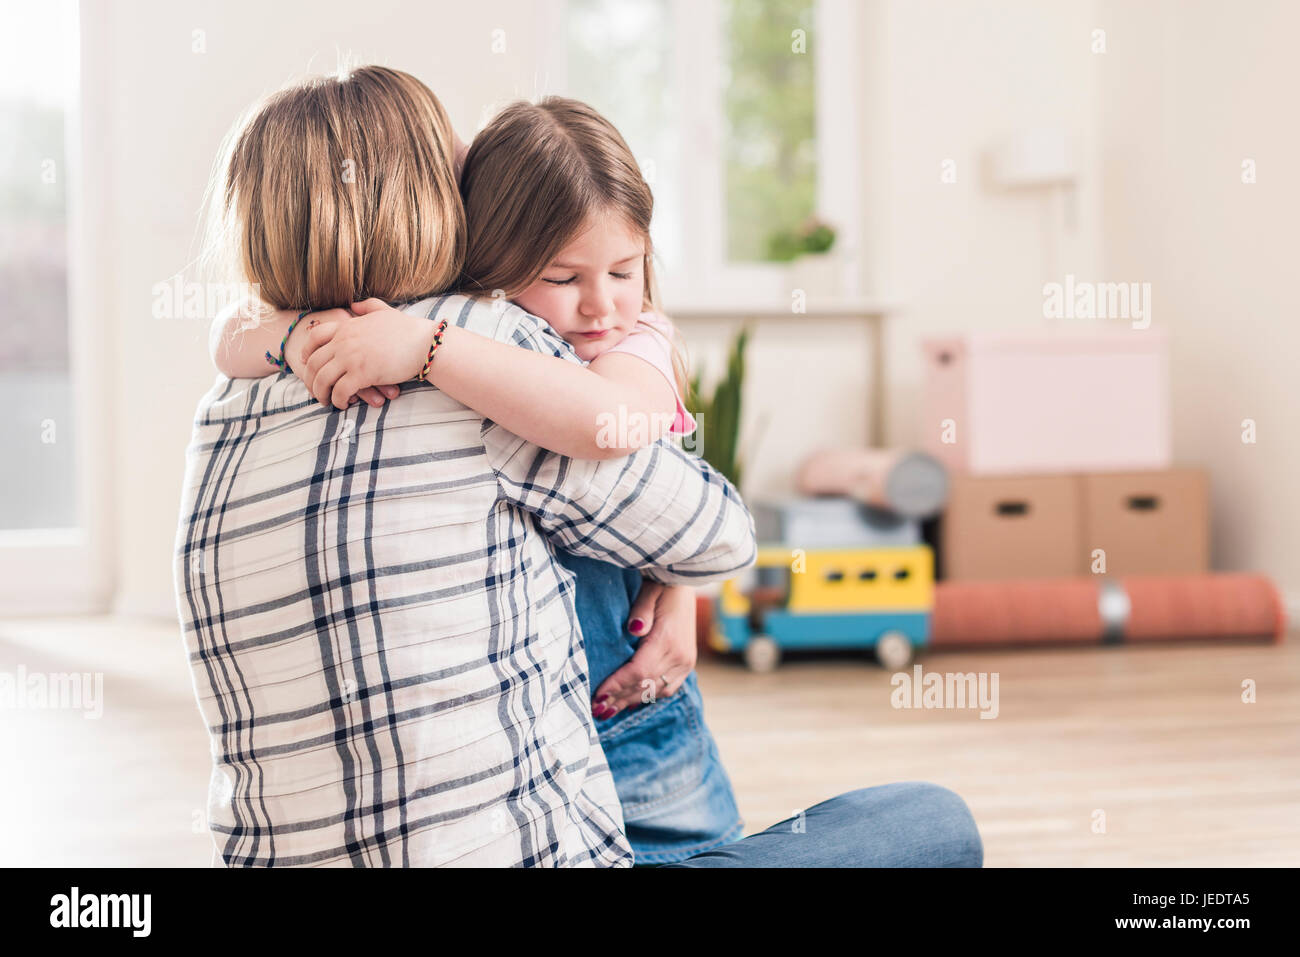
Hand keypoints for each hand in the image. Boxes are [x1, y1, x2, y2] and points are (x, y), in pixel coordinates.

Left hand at [279, 306, 401, 407]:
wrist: (424, 343)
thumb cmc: (408, 330)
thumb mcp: (384, 311)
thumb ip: (366, 306)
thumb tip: (353, 304)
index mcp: (347, 327)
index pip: (314, 337)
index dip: (306, 351)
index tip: (305, 362)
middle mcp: (344, 341)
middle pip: (313, 362)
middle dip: (310, 379)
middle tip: (316, 390)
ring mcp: (351, 357)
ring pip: (322, 379)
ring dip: (321, 393)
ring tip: (326, 401)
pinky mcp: (362, 374)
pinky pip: (340, 391)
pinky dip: (338, 400)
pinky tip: (344, 404)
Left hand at [592, 581, 697, 719]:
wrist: (686, 582)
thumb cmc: (661, 586)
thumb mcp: (649, 591)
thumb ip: (641, 611)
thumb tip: (633, 629)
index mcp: (668, 640)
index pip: (639, 671)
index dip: (617, 686)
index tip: (597, 696)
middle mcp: (680, 656)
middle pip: (645, 685)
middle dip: (619, 698)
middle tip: (596, 711)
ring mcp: (686, 662)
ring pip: (656, 691)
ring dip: (631, 701)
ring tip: (609, 711)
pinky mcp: (687, 664)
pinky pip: (667, 689)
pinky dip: (648, 697)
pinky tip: (631, 702)